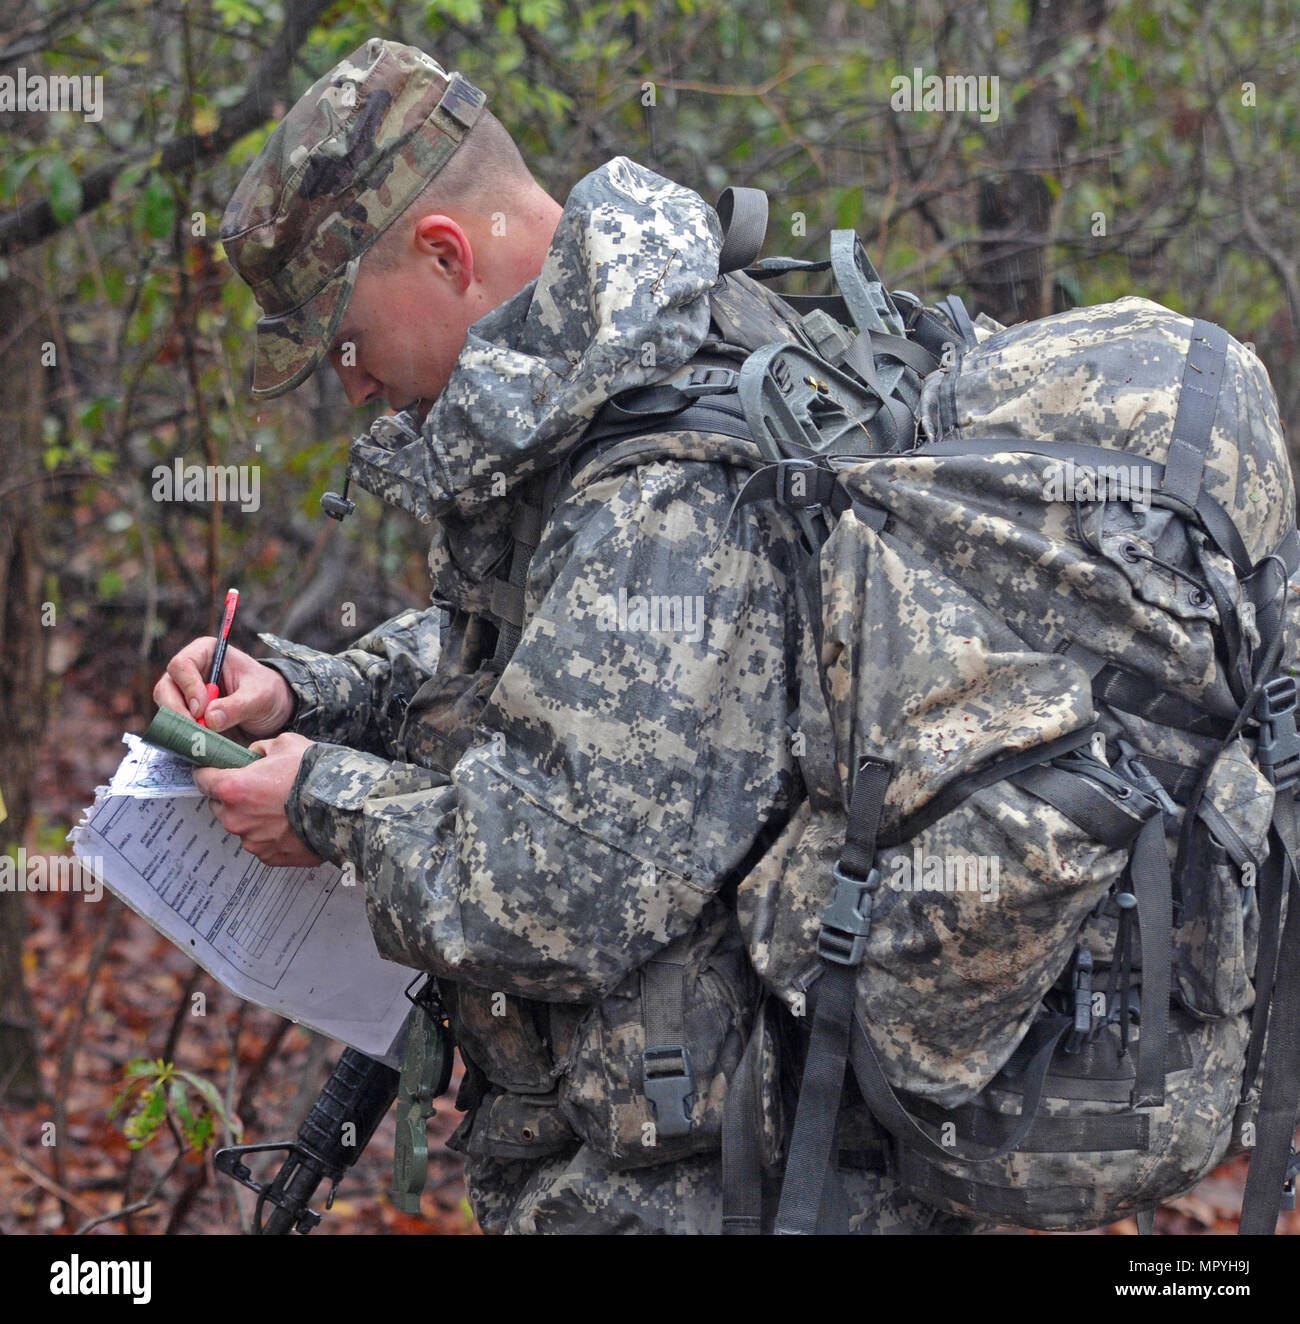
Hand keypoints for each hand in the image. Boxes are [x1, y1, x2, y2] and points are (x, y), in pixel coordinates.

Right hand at [154, 637, 293, 737]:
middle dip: (177, 710)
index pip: (182, 665)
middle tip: (196, 729)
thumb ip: (238, 705)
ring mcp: (184, 692)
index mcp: (206, 652)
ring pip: (166, 707)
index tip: (201, 710)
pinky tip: (199, 742)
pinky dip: (183, 734)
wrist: (271, 710)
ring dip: (179, 724)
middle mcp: (190, 670)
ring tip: (201, 737)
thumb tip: (210, 719)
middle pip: (166, 687)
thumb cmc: (267, 693)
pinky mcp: (185, 712)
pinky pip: (174, 723)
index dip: (188, 688)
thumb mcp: (261, 697)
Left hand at [194, 733, 322, 866]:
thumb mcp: (285, 744)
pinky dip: (271, 834)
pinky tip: (290, 823)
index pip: (202, 779)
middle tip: (258, 786)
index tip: (213, 769)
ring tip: (281, 806)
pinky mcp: (269, 857)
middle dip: (233, 796)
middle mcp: (235, 818)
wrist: (344, 807)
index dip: (207, 771)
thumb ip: (261, 749)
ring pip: (242, 825)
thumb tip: (254, 755)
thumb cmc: (314, 774)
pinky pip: (262, 843)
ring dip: (253, 816)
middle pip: (219, 805)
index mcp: (232, 788)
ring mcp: (252, 841)